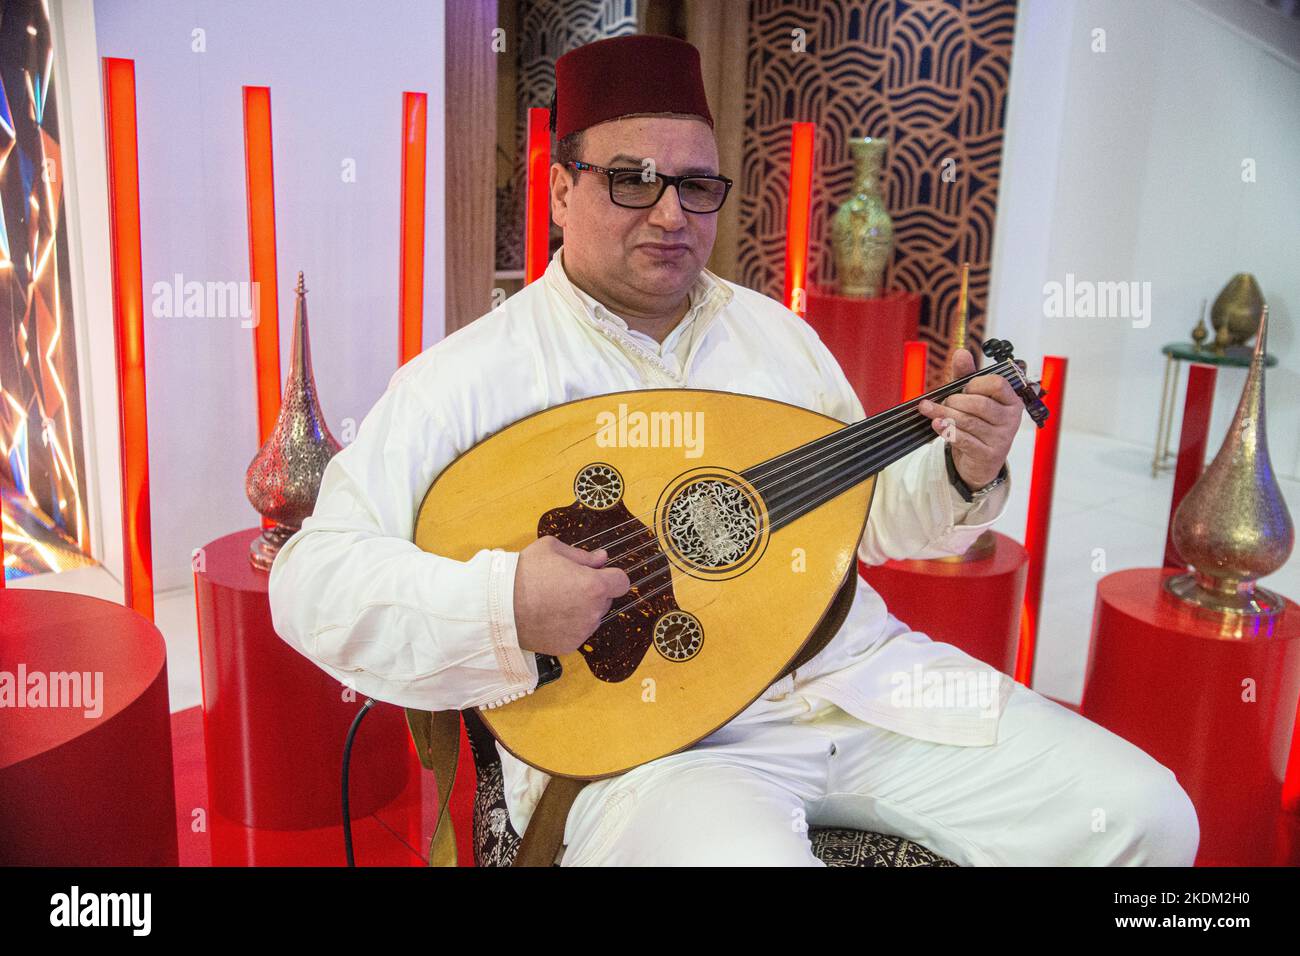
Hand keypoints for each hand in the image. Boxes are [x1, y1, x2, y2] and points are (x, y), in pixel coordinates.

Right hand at [513, 536, 629, 656]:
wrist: (498, 606)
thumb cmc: (523, 573)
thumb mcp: (551, 549)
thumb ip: (583, 555)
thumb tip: (602, 558)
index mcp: (594, 585)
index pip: (622, 582)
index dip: (610, 576)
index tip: (596, 574)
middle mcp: (593, 611)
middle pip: (606, 600)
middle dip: (593, 592)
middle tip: (566, 585)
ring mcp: (582, 631)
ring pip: (592, 617)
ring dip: (582, 610)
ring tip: (554, 601)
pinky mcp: (569, 646)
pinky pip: (577, 633)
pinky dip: (569, 626)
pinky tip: (549, 617)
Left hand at [917, 347, 1020, 488]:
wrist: (979, 460)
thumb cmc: (977, 422)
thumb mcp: (972, 398)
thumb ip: (966, 376)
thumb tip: (961, 352)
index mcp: (1011, 400)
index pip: (997, 384)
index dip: (976, 384)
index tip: (964, 388)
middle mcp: (1011, 419)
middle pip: (980, 404)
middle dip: (955, 401)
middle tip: (944, 402)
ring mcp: (1001, 438)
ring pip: (969, 422)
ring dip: (944, 414)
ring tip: (928, 409)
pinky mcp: (989, 455)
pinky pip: (965, 440)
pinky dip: (948, 431)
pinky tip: (936, 424)